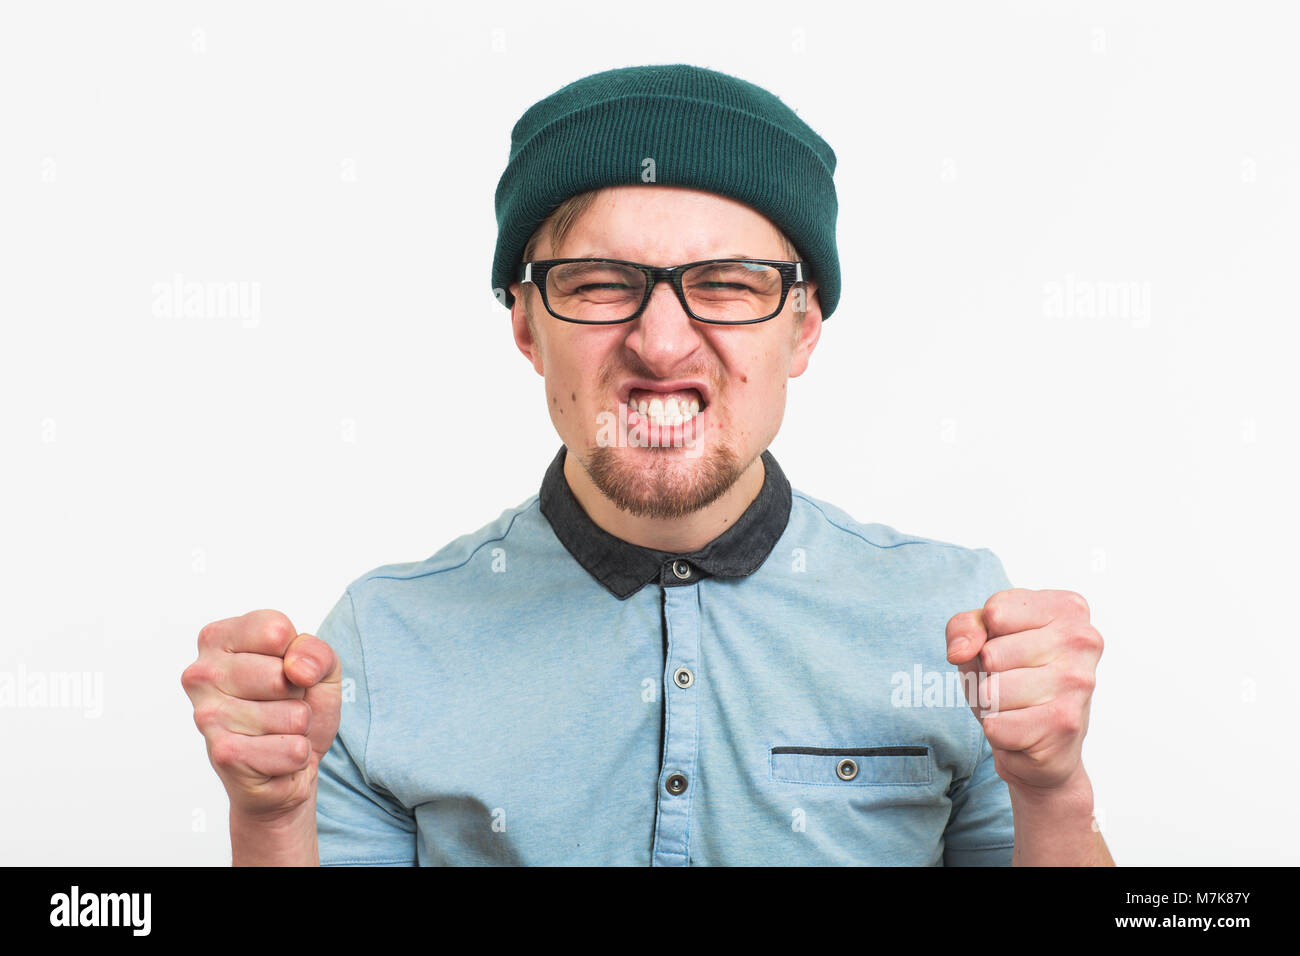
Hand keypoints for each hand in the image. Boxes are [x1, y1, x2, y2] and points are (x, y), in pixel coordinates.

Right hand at [182, 609, 340, 819]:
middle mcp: (202, 674)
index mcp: (218, 639)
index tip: (285, 669)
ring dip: (299, 727)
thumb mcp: (320, 666)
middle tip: (281, 704)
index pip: (275, 630)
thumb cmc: (295, 704)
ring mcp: (208, 716)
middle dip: (298, 694)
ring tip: (278, 729)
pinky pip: (292, 749)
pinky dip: (297, 754)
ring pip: (293, 715)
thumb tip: (298, 669)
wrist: (290, 762)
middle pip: (281, 675)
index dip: (297, 655)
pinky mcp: (223, 755)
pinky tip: (274, 754)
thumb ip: (317, 653)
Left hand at [945, 589, 1102, 792]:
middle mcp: (1081, 640)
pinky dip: (998, 730)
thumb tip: (959, 651)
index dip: (986, 636)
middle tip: (1013, 683)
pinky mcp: (1065, 723)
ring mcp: (1077, 681)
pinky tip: (1023, 729)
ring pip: (992, 691)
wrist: (1042, 747)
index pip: (995, 612)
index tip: (1009, 647)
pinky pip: (996, 725)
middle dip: (989, 674)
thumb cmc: (1013, 680)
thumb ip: (965, 626)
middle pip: (991, 654)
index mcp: (1068, 608)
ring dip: (992, 704)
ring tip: (1016, 705)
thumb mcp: (983, 640)